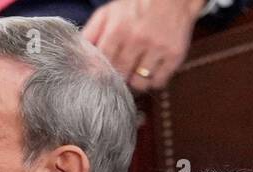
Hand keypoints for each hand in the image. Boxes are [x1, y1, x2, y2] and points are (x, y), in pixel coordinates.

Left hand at [82, 0, 205, 93]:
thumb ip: (91, 33)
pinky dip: (152, 81)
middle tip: (118, 75)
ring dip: (135, 82)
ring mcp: (157, 49)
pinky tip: (150, 71)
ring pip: (139, 83)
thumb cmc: (135, 5)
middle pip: (120, 76)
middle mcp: (137, 40)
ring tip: (135, 72)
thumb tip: (78, 56)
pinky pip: (158, 82)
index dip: (101, 72)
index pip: (103, 64)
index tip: (102, 75)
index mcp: (117, 29)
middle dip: (117, 78)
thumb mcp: (108, 13)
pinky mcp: (174, 55)